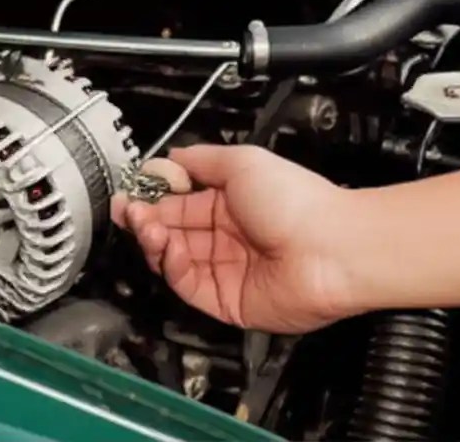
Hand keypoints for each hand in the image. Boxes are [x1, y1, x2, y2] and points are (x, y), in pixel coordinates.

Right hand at [111, 145, 361, 332]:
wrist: (331, 248)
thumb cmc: (297, 201)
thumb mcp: (242, 161)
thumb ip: (200, 159)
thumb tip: (168, 157)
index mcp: (230, 203)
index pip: (178, 203)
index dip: (152, 199)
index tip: (130, 193)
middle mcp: (227, 237)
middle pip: (171, 231)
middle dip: (145, 220)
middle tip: (128, 211)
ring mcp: (226, 270)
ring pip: (174, 259)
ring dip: (153, 241)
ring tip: (146, 226)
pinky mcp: (226, 301)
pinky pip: (187, 285)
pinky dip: (171, 266)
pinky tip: (167, 247)